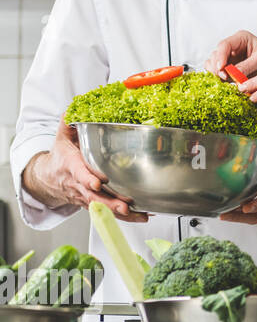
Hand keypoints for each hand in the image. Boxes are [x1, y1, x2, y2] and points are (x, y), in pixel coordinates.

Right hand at [23, 123, 148, 221]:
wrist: (47, 178)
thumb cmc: (60, 155)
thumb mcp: (62, 136)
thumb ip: (70, 121)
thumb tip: (78, 104)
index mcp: (71, 165)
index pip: (78, 172)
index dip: (87, 178)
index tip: (97, 183)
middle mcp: (78, 184)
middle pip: (93, 196)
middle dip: (109, 202)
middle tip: (124, 205)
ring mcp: (85, 197)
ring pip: (102, 207)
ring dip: (120, 213)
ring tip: (138, 214)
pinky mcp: (93, 204)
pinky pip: (108, 213)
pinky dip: (126, 217)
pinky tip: (143, 215)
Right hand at [206, 30, 256, 80]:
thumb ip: (247, 65)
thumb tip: (231, 74)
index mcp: (241, 38)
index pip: (224, 45)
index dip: (220, 56)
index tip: (222, 68)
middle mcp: (233, 47)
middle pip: (215, 55)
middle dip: (217, 67)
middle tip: (224, 78)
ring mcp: (229, 59)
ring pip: (213, 65)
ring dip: (216, 73)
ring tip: (226, 81)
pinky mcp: (229, 71)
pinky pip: (217, 74)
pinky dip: (219, 79)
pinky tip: (226, 84)